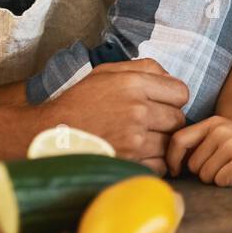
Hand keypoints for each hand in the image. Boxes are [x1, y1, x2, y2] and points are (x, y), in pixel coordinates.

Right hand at [37, 58, 189, 169]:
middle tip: (151, 123)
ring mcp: (135, 139)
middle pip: (179, 119)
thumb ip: (143, 68)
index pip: (181, 92)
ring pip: (171, 143)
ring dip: (161, 142)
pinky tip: (138, 154)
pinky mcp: (130, 162)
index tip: (162, 103)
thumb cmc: (79, 102)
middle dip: (168, 121)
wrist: (50, 133)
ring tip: (142, 139)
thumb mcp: (106, 73)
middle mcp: (138, 110)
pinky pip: (161, 165)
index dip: (174, 98)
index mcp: (134, 84)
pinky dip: (154, 162)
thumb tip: (170, 77)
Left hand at [166, 116, 231, 185]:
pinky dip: (230, 183)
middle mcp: (221, 131)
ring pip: (205, 176)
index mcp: (215, 122)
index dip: (171, 159)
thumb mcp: (230, 134)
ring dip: (219, 179)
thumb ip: (205, 141)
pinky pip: (221, 182)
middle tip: (226, 168)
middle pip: (192, 165)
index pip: (178, 140)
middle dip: (205, 173)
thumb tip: (176, 161)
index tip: (175, 171)